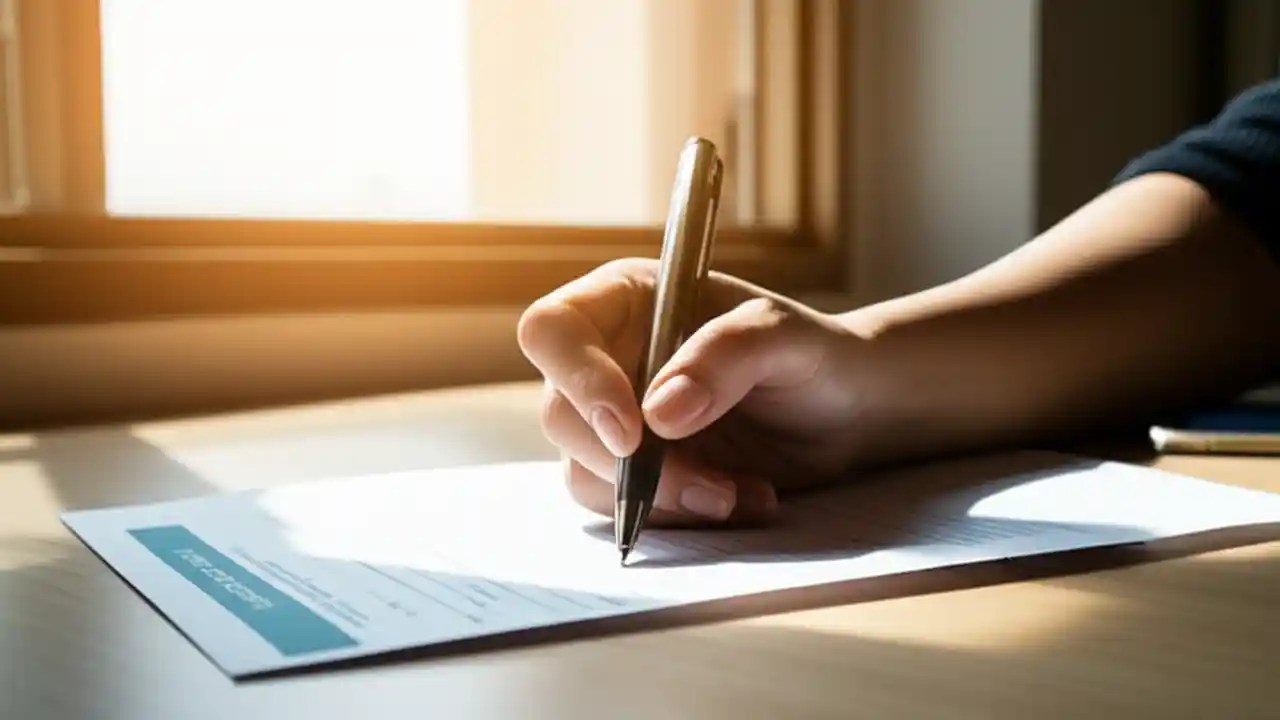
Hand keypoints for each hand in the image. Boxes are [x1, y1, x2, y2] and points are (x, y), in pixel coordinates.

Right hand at [517, 258, 866, 526]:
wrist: (844, 413)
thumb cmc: (814, 354)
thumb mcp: (784, 337)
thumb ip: (726, 355)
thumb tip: (659, 413)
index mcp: (626, 300)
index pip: (554, 330)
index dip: (577, 380)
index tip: (632, 432)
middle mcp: (606, 358)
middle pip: (560, 414)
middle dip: (629, 464)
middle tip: (709, 485)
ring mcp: (615, 419)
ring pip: (585, 471)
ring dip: (659, 498)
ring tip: (737, 493)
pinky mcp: (634, 471)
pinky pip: (621, 507)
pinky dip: (678, 516)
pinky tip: (738, 498)